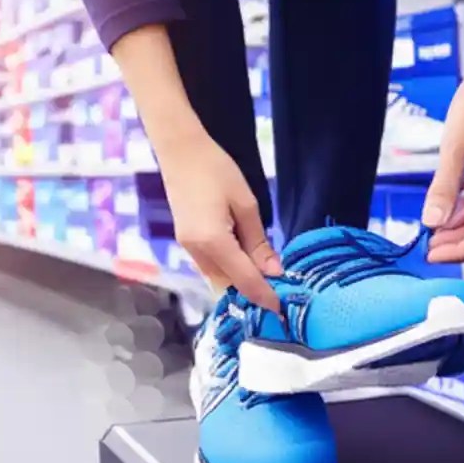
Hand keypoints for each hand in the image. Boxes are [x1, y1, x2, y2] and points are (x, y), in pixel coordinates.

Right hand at [158, 132, 282, 310]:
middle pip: (227, 286)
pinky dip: (228, 272)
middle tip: (279, 298)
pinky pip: (210, 267)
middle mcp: (196, 251)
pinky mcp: (186, 241)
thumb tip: (274, 272)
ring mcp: (187, 248)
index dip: (264, 297)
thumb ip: (258, 242)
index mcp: (213, 242)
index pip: (244, 280)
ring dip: (240, 284)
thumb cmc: (217, 170)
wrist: (180, 151)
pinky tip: (246, 267)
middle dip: (252, 295)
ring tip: (266, 284)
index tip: (282, 311)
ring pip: (217, 279)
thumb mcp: (246, 204)